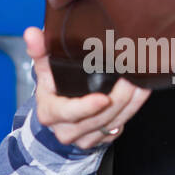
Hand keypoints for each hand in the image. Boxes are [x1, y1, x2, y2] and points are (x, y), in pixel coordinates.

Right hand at [25, 27, 150, 149]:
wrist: (58, 112)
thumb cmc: (53, 86)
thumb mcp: (44, 67)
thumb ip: (39, 50)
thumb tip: (32, 33)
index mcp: (50, 113)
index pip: (69, 113)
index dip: (87, 107)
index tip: (104, 97)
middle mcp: (66, 131)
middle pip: (97, 118)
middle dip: (119, 98)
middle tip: (133, 76)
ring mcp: (84, 139)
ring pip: (112, 123)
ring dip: (131, 103)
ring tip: (142, 81)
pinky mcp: (100, 141)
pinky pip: (119, 127)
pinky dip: (132, 110)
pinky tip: (140, 93)